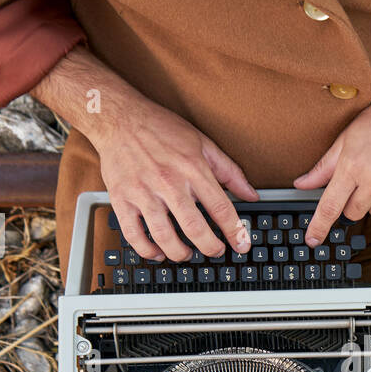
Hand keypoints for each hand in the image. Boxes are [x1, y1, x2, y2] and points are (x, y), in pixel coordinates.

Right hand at [94, 100, 256, 260]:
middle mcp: (168, 182)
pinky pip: (133, 234)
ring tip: (188, 254)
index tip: (242, 245)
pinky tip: (158, 253)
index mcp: (192, 168)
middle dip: (210, 248)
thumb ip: (229, 172)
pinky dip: (147, 250)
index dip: (235, 232)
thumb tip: (251, 194)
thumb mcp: (202, 143)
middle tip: (216, 251)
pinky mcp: (121, 199)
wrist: (119, 117)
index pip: (220, 208)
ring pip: (164, 237)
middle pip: (195, 229)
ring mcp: (143, 192)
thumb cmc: (161, 128)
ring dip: (180, 253)